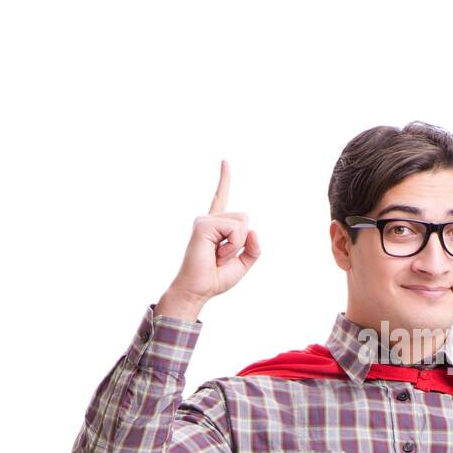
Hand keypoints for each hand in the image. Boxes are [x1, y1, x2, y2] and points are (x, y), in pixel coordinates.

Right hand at [158, 159, 261, 316]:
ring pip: (242, 223)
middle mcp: (209, 220)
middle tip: (223, 257)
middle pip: (245, 218)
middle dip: (242, 241)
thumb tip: (253, 230)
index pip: (221, 198)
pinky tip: (217, 254)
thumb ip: (253, 248)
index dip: (224, 180)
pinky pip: (234, 229)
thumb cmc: (215, 278)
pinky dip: (232, 246)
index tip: (225, 161)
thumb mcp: (243, 264)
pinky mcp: (202, 225)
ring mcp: (204, 221)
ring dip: (237, 245)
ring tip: (219, 256)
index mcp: (216, 226)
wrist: (199, 290)